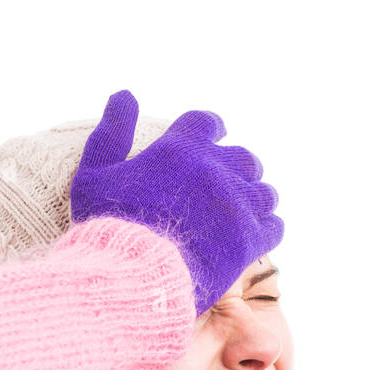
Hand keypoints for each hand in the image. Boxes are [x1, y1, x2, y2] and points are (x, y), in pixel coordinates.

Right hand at [68, 89, 283, 316]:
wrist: (131, 276)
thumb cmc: (108, 225)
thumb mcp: (94, 173)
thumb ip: (111, 132)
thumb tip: (124, 94)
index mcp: (180, 149)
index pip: (208, 123)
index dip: (213, 129)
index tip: (215, 138)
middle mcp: (215, 170)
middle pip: (244, 159)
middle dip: (238, 169)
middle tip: (227, 186)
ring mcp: (237, 205)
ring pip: (265, 193)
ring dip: (255, 200)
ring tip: (242, 214)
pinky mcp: (249, 240)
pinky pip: (275, 226)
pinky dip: (267, 229)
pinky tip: (254, 238)